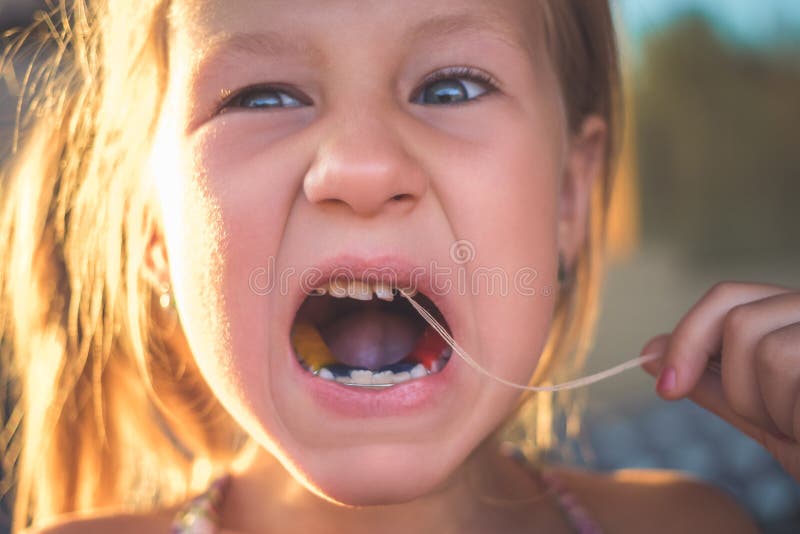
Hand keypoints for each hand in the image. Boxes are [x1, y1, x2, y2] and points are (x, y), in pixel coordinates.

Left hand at [640, 281, 799, 481]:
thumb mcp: (760, 413)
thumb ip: (709, 381)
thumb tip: (649, 353)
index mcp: (793, 316)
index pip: (726, 297)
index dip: (687, 338)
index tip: (665, 387)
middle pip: (737, 321)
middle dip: (738, 387)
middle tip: (772, 420)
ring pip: (765, 349)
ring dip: (771, 407)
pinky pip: (791, 364)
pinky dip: (792, 414)